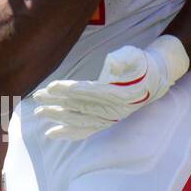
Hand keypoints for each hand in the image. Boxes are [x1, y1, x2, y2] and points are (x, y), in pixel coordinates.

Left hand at [34, 35, 188, 138]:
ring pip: (79, 119)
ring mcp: (108, 118)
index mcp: (120, 93)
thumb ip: (125, 58)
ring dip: (57, 117)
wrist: (153, 82)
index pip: (90, 91)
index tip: (52, 86)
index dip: (70, 89)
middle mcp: (113, 109)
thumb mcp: (136, 56)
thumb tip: (113, 63)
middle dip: (56, 102)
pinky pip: (85, 130)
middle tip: (37, 98)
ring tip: (39, 113)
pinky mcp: (105, 122)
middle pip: (80, 106)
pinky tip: (52, 133)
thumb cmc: (141, 65)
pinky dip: (68, 133)